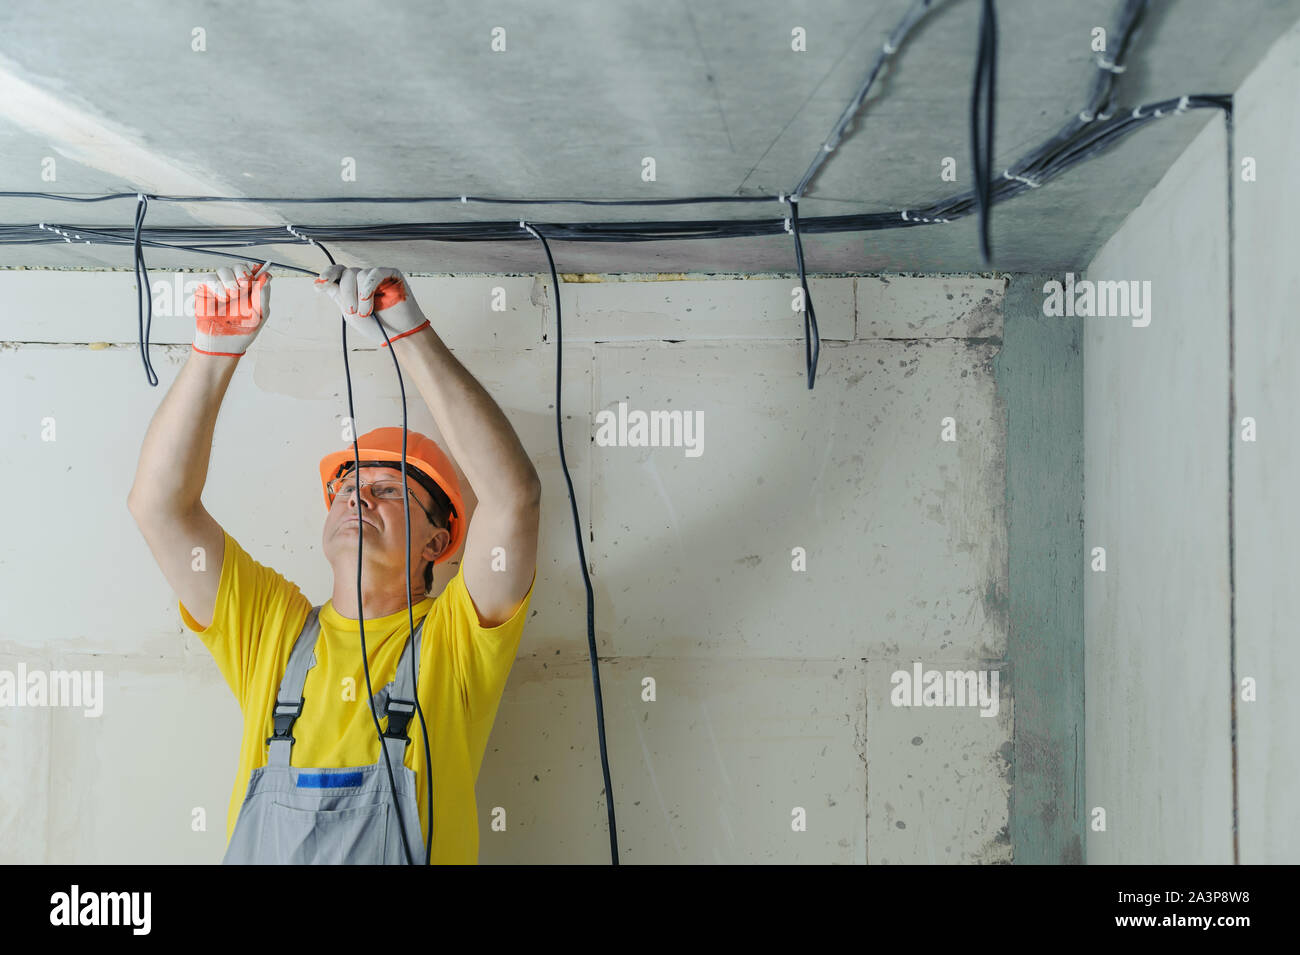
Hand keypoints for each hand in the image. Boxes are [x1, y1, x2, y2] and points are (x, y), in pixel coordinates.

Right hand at [192, 263, 270, 357]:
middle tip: (243, 288)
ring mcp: (219, 287)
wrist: (225, 344)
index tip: (253, 279)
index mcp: (249, 289)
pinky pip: (209, 278)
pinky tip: (222, 299)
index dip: (253, 270)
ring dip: (229, 281)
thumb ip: (263, 294)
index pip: (251, 269)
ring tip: (232, 297)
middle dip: (242, 274)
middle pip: (237, 266)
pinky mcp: (205, 291)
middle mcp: (235, 285)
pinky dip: (216, 285)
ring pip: (223, 270)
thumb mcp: (260, 313)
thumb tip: (267, 276)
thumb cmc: (243, 330)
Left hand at [314, 266, 429, 346]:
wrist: (399, 334)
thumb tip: (319, 282)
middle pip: (346, 274)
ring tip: (366, 312)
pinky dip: (368, 287)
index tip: (319, 285)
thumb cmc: (377, 326)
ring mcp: (377, 276)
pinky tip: (369, 299)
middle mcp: (363, 279)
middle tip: (353, 311)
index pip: (337, 273)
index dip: (327, 275)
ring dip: (360, 296)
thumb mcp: (350, 313)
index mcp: (352, 287)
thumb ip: (337, 295)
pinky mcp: (390, 274)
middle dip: (346, 293)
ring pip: (359, 274)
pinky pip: (374, 273)